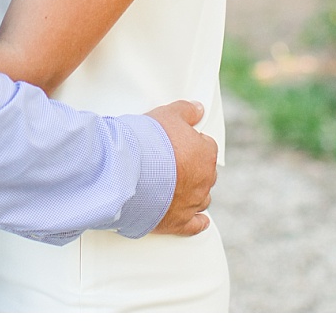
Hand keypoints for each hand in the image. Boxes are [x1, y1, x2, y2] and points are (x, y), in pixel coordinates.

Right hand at [145, 100, 216, 235]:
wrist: (129, 173)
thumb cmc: (148, 142)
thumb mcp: (167, 114)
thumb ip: (187, 110)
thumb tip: (199, 109)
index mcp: (205, 153)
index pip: (205, 146)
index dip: (190, 144)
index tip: (177, 145)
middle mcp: (204, 179)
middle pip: (204, 173)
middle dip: (192, 169)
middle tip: (173, 165)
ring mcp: (193, 202)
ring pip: (201, 198)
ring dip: (193, 193)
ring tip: (179, 189)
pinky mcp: (179, 222)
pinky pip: (195, 225)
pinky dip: (198, 223)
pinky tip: (201, 222)